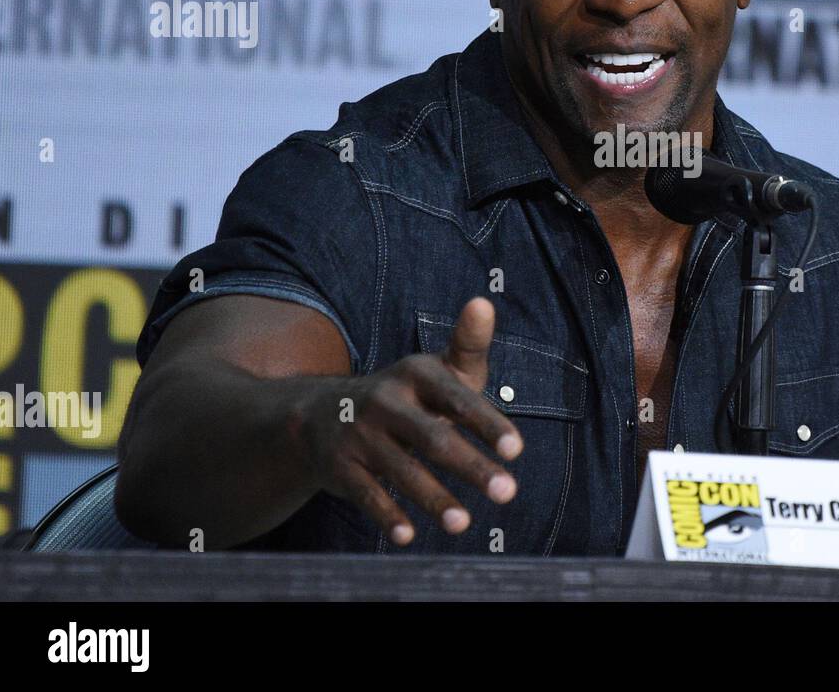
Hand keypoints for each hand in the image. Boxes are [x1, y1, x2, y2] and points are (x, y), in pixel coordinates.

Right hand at [300, 297, 522, 545]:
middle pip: (433, 438)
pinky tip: (407, 536)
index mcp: (417, 374)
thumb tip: (484, 301)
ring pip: (401, 470)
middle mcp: (386, 399)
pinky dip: (385, 514)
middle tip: (508, 492)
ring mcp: (359, 433)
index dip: (488, 423)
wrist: (322, 413)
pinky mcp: (339, 465)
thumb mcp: (437, 369)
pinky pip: (364, 492)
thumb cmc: (406, 396)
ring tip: (464, 524)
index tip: (516, 450)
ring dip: (433, 498)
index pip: (458, 398)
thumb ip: (469, 344)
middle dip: (471, 466)